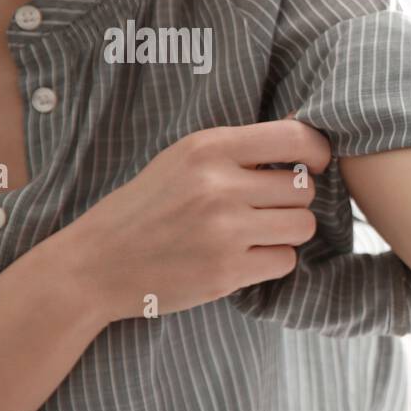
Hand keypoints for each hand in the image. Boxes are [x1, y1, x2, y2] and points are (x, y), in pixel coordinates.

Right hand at [66, 119, 330, 320]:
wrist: (93, 265)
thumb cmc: (148, 208)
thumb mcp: (184, 161)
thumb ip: (239, 151)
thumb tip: (307, 141)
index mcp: (208, 148)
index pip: (296, 138)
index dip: (316, 154)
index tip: (312, 166)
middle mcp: (218, 186)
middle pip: (304, 189)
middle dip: (293, 201)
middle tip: (265, 210)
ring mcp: (223, 231)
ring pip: (302, 226)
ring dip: (287, 233)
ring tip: (254, 234)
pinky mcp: (226, 272)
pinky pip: (285, 262)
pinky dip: (271, 262)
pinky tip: (241, 258)